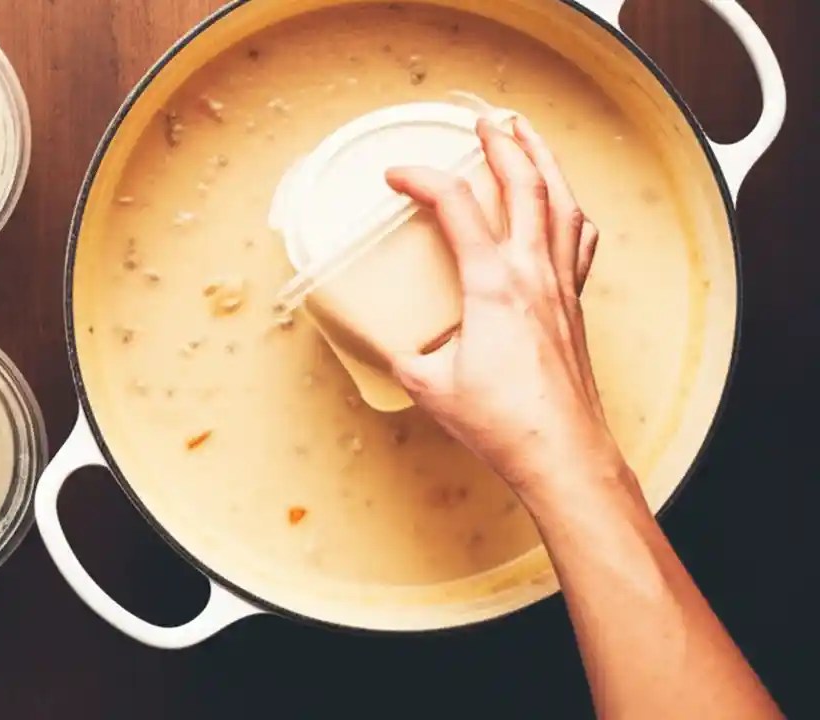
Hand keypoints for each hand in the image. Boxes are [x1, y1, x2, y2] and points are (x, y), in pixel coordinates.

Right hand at [383, 117, 624, 501]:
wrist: (562, 451)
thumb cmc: (502, 422)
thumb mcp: (429, 385)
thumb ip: (408, 356)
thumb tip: (402, 347)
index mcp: (492, 284)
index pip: (457, 207)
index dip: (423, 179)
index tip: (397, 174)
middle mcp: (533, 273)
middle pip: (526, 184)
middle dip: (503, 143)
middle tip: (484, 121)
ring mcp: (561, 286)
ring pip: (563, 202)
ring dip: (545, 162)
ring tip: (530, 137)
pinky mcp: (575, 304)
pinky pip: (580, 238)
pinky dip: (569, 209)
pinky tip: (563, 205)